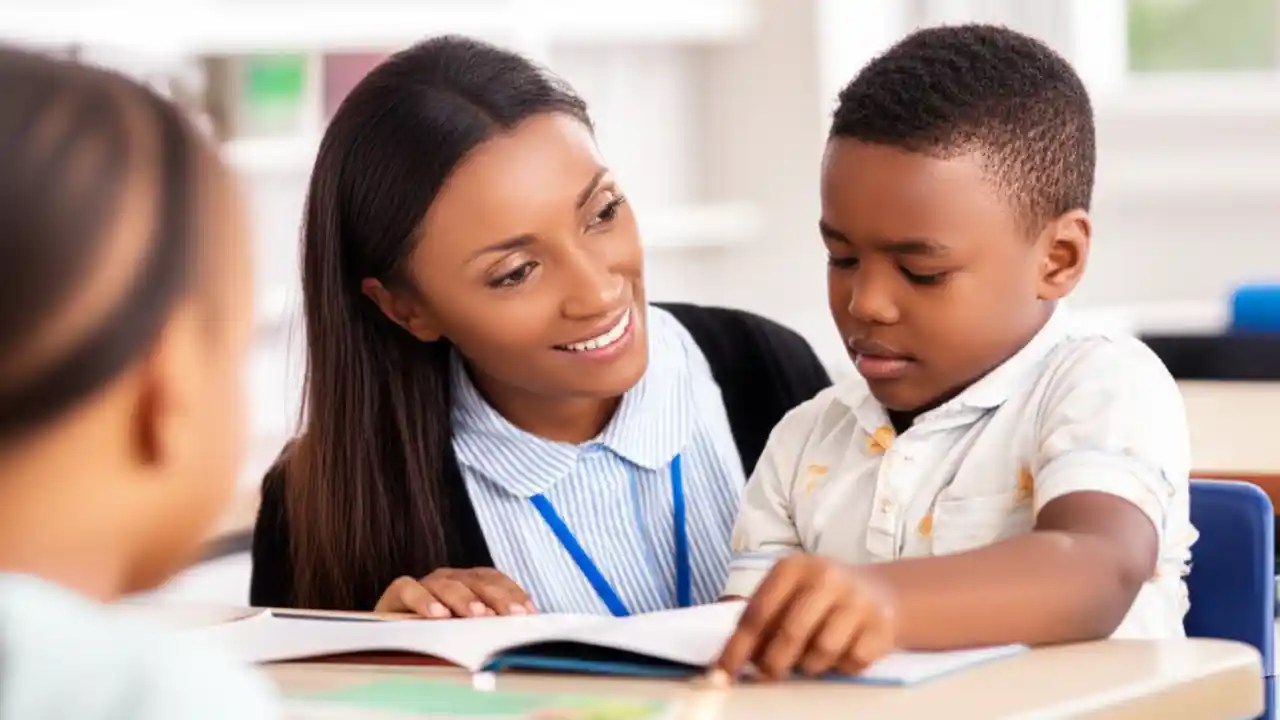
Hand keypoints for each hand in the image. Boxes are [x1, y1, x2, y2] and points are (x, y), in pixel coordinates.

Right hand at [374, 568, 536, 618]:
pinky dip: (423, 600)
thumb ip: (488, 627)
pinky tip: (437, 614)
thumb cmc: (434, 631)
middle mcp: (451, 578)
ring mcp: (426, 583)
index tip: (528, 613)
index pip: (496, 580)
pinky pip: (410, 589)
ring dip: (465, 599)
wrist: (390, 632)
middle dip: (497, 598)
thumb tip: (520, 635)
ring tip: (478, 615)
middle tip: (510, 615)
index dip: (513, 593)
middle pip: (478, 581)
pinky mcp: (399, 592)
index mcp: (470, 582)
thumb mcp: (465, 629)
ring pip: (448, 584)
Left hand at [714, 555, 896, 680]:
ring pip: (821, 652)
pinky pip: (851, 662)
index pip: (758, 612)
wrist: (882, 592)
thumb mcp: (789, 592)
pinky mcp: (881, 626)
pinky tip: (840, 654)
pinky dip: (840, 667)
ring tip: (810, 658)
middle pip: (790, 634)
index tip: (722, 673)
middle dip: (773, 663)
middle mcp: (826, 578)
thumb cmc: (820, 597)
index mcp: (794, 567)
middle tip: (769, 674)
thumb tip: (731, 660)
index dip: (737, 647)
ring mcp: (857, 601)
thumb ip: (762, 619)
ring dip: (809, 665)